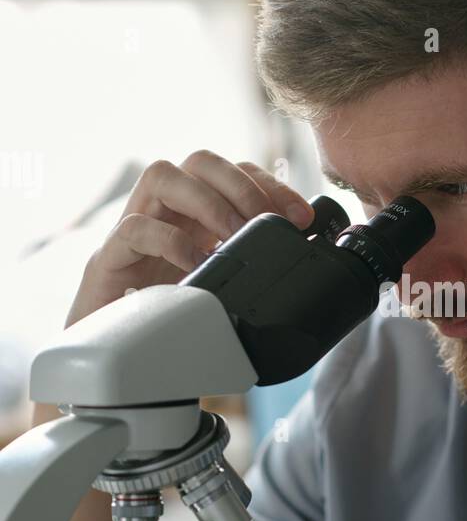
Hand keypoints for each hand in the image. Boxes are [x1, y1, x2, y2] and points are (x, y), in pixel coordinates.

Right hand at [66, 149, 314, 326]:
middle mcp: (166, 211)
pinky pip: (135, 227)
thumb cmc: (169, 319)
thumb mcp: (220, 288)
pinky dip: (170, 240)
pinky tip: (195, 264)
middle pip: (199, 162)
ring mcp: (135, 227)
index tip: (302, 217)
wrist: (115, 359)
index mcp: (196, 214)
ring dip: (207, 201)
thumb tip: (300, 262)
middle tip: (266, 223)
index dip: (270, 185)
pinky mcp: (109, 256)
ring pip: (161, 175)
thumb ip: (250, 268)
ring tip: (232, 237)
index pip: (234, 173)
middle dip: (241, 185)